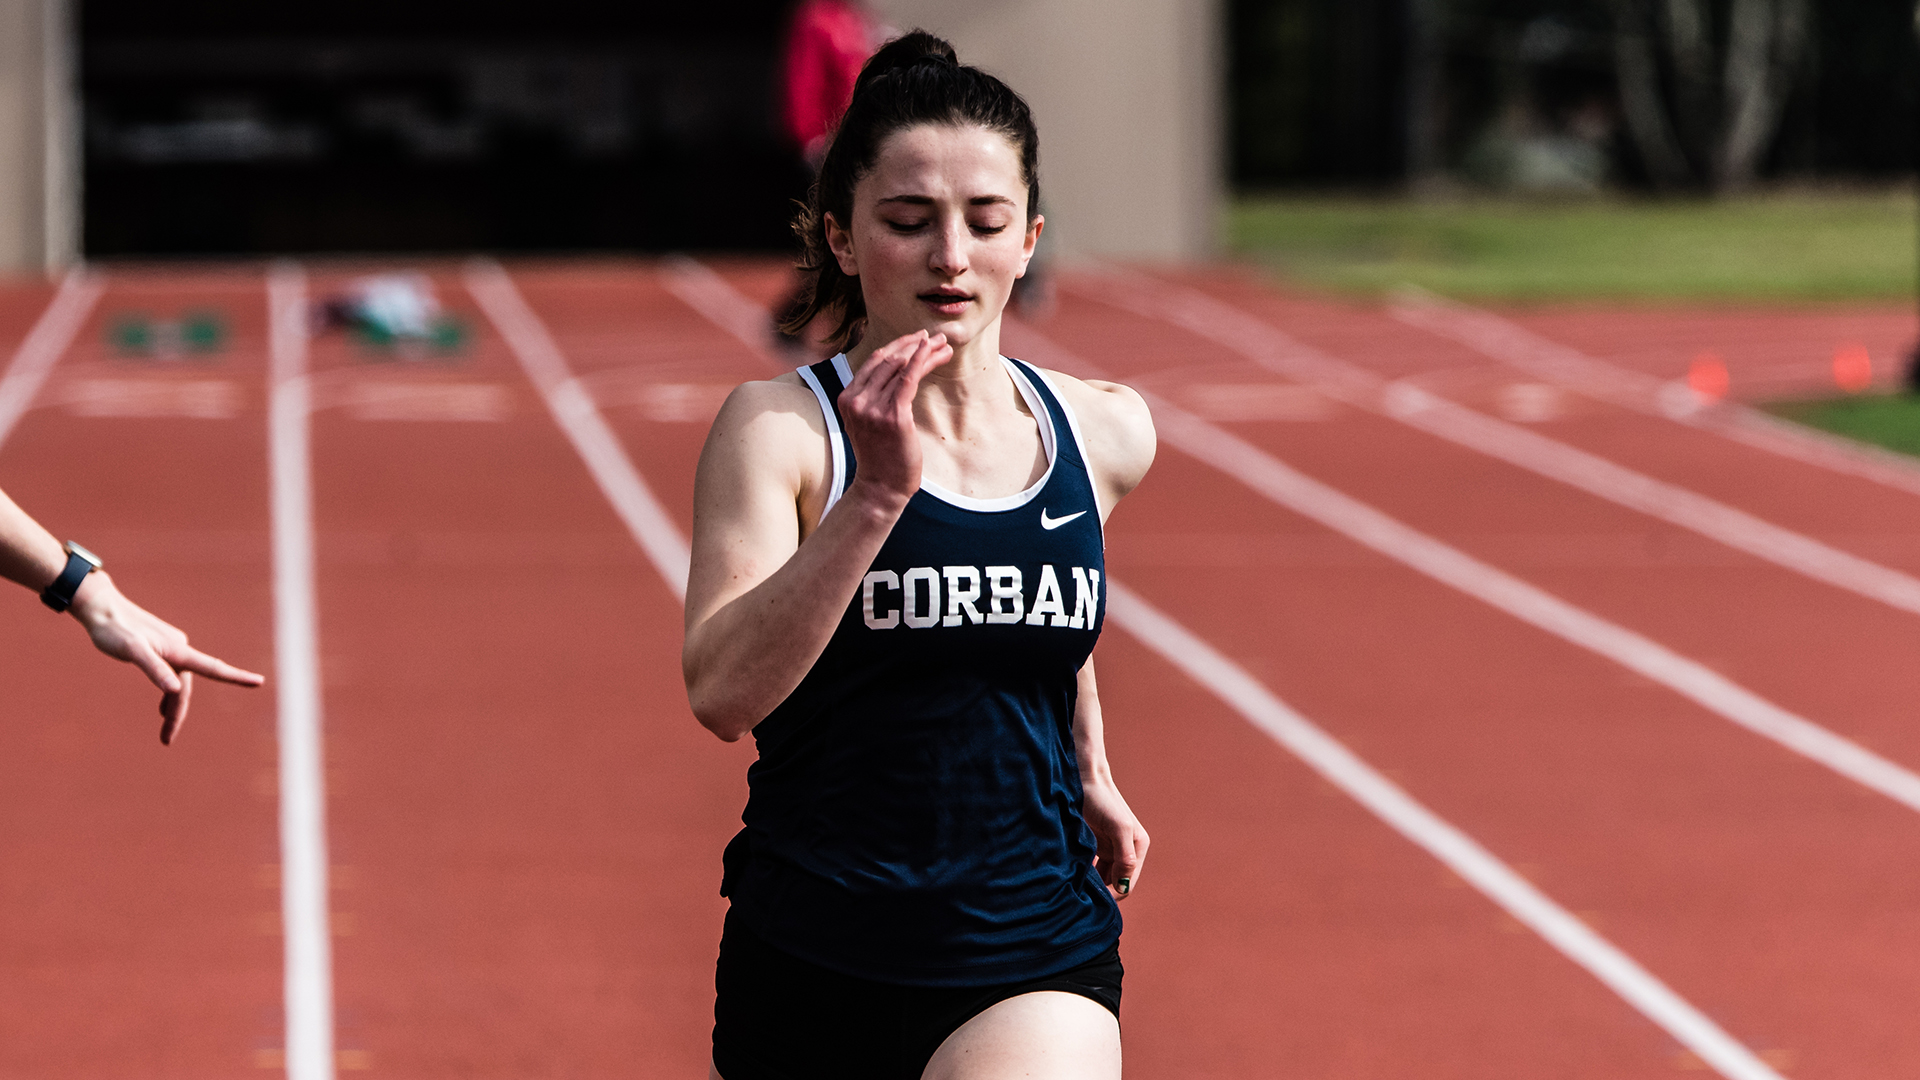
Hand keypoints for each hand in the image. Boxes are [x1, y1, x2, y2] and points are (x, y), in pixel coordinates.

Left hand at [67, 571, 265, 744]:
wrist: (100, 608)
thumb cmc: (113, 630)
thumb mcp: (131, 650)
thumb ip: (153, 669)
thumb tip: (175, 690)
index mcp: (177, 651)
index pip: (213, 668)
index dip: (237, 677)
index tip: (260, 682)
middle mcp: (178, 650)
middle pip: (186, 688)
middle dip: (178, 714)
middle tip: (165, 740)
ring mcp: (170, 649)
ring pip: (178, 683)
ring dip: (173, 706)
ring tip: (164, 729)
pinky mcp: (159, 648)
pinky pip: (171, 675)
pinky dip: (169, 691)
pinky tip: (164, 700)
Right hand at [837, 331, 952, 506]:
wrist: (880, 488)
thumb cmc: (880, 457)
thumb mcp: (867, 424)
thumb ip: (872, 399)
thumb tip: (894, 376)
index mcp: (847, 398)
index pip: (873, 362)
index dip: (897, 346)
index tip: (917, 339)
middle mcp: (856, 400)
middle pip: (887, 359)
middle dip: (912, 344)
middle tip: (934, 336)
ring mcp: (873, 408)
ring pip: (901, 367)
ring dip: (925, 351)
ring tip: (943, 344)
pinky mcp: (893, 416)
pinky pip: (908, 379)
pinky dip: (921, 360)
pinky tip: (933, 350)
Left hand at [1082, 777, 1148, 900]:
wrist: (1082, 778)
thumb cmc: (1101, 800)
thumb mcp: (1118, 827)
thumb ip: (1125, 856)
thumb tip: (1124, 884)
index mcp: (1138, 847)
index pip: (1127, 884)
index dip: (1112, 895)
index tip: (1091, 899)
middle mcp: (1126, 850)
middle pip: (1115, 883)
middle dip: (1101, 891)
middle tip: (1079, 896)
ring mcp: (1109, 848)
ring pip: (1102, 877)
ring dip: (1091, 884)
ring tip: (1074, 886)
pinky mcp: (1094, 845)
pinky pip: (1091, 868)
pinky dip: (1083, 874)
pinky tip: (1071, 876)